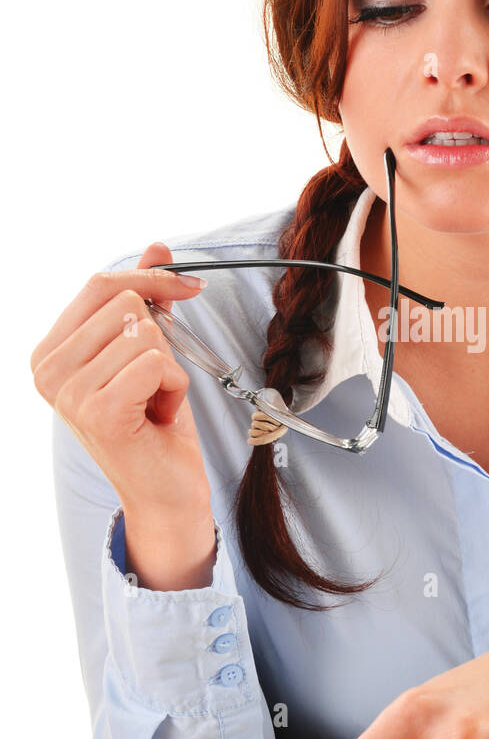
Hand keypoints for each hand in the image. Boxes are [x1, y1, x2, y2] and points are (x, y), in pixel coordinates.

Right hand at [31, 242, 212, 518]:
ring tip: (153, 402)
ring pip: (147, 333)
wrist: (166, 491)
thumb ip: (147, 299)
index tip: (190, 285)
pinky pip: (157, 362)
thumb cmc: (154, 424)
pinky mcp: (100, 412)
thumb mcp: (150, 352)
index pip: (100, 284)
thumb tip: (157, 247)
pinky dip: (174, 386)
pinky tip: (160, 414)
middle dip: (160, 340)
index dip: (151, 277)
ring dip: (168, 368)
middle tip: (152, 383)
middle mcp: (48, 370)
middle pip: (128, 304)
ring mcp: (69, 393)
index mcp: (50, 352)